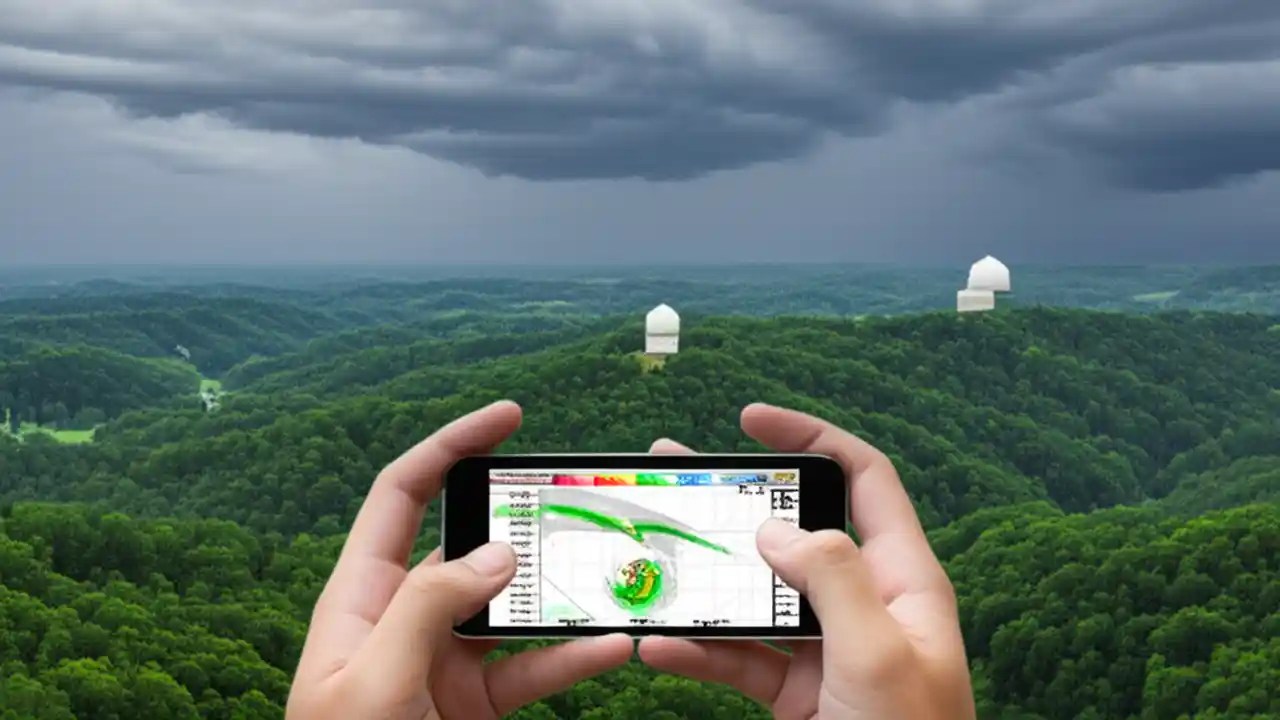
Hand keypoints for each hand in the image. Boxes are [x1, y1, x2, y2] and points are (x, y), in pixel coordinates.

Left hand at [287, 401, 633, 719]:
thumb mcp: (369, 685)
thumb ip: (428, 610)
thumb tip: (497, 552)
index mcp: (361, 596)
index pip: (403, 495)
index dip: (450, 447)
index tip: (508, 417)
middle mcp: (405, 618)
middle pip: (470, 544)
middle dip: (525, 520)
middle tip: (582, 502)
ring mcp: (444, 661)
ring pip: (513, 609)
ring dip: (561, 592)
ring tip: (613, 571)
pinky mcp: (476, 703)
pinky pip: (534, 669)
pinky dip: (574, 657)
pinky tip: (614, 644)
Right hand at [639, 403, 975, 719]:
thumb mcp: (878, 654)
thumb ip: (830, 577)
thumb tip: (774, 526)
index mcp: (903, 580)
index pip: (862, 478)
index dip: (810, 437)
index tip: (750, 418)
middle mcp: (863, 605)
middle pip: (793, 530)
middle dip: (733, 502)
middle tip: (674, 474)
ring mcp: (826, 650)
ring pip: (754, 595)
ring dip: (700, 577)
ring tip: (646, 553)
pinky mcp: (794, 692)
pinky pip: (736, 657)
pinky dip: (696, 649)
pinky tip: (656, 644)